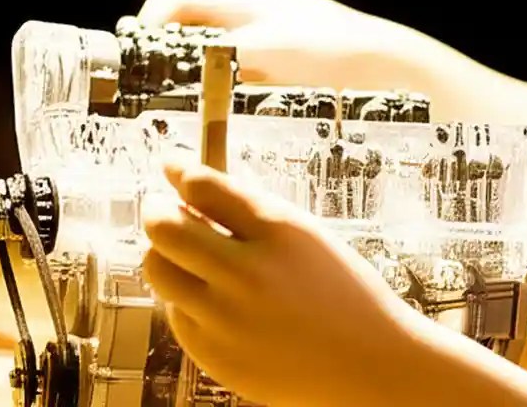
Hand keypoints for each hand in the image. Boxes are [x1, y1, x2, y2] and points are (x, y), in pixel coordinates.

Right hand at [136, 0, 431, 89]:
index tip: (138, 71)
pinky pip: (226, 63)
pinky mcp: (269, 52)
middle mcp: (237, 3)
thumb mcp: (261, 52)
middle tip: (155, 94)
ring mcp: (253, 26)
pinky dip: (215, 82)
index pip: (167, 0)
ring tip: (183, 106)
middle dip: (163, 56)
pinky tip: (221, 108)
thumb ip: (212, 57)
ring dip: (189, 72)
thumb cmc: (326, 50)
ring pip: (201, 46)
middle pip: (179, 23)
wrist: (382, 65)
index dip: (145, 32)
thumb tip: (168, 71)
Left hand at [141, 160, 426, 405]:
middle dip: (156, 209)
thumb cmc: (344, 293)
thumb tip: (195, 194)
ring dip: (162, 253)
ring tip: (181, 253)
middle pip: (165, 227)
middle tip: (160, 207)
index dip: (178, 170)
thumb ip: (254, 216)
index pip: (203, 186)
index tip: (170, 164)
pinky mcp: (213, 353)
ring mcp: (225, 317)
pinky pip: (177, 313)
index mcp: (278, 232)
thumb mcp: (308, 237)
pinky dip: (187, 300)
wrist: (370, 362)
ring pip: (158, 270)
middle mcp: (247, 272)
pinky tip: (215, 300)